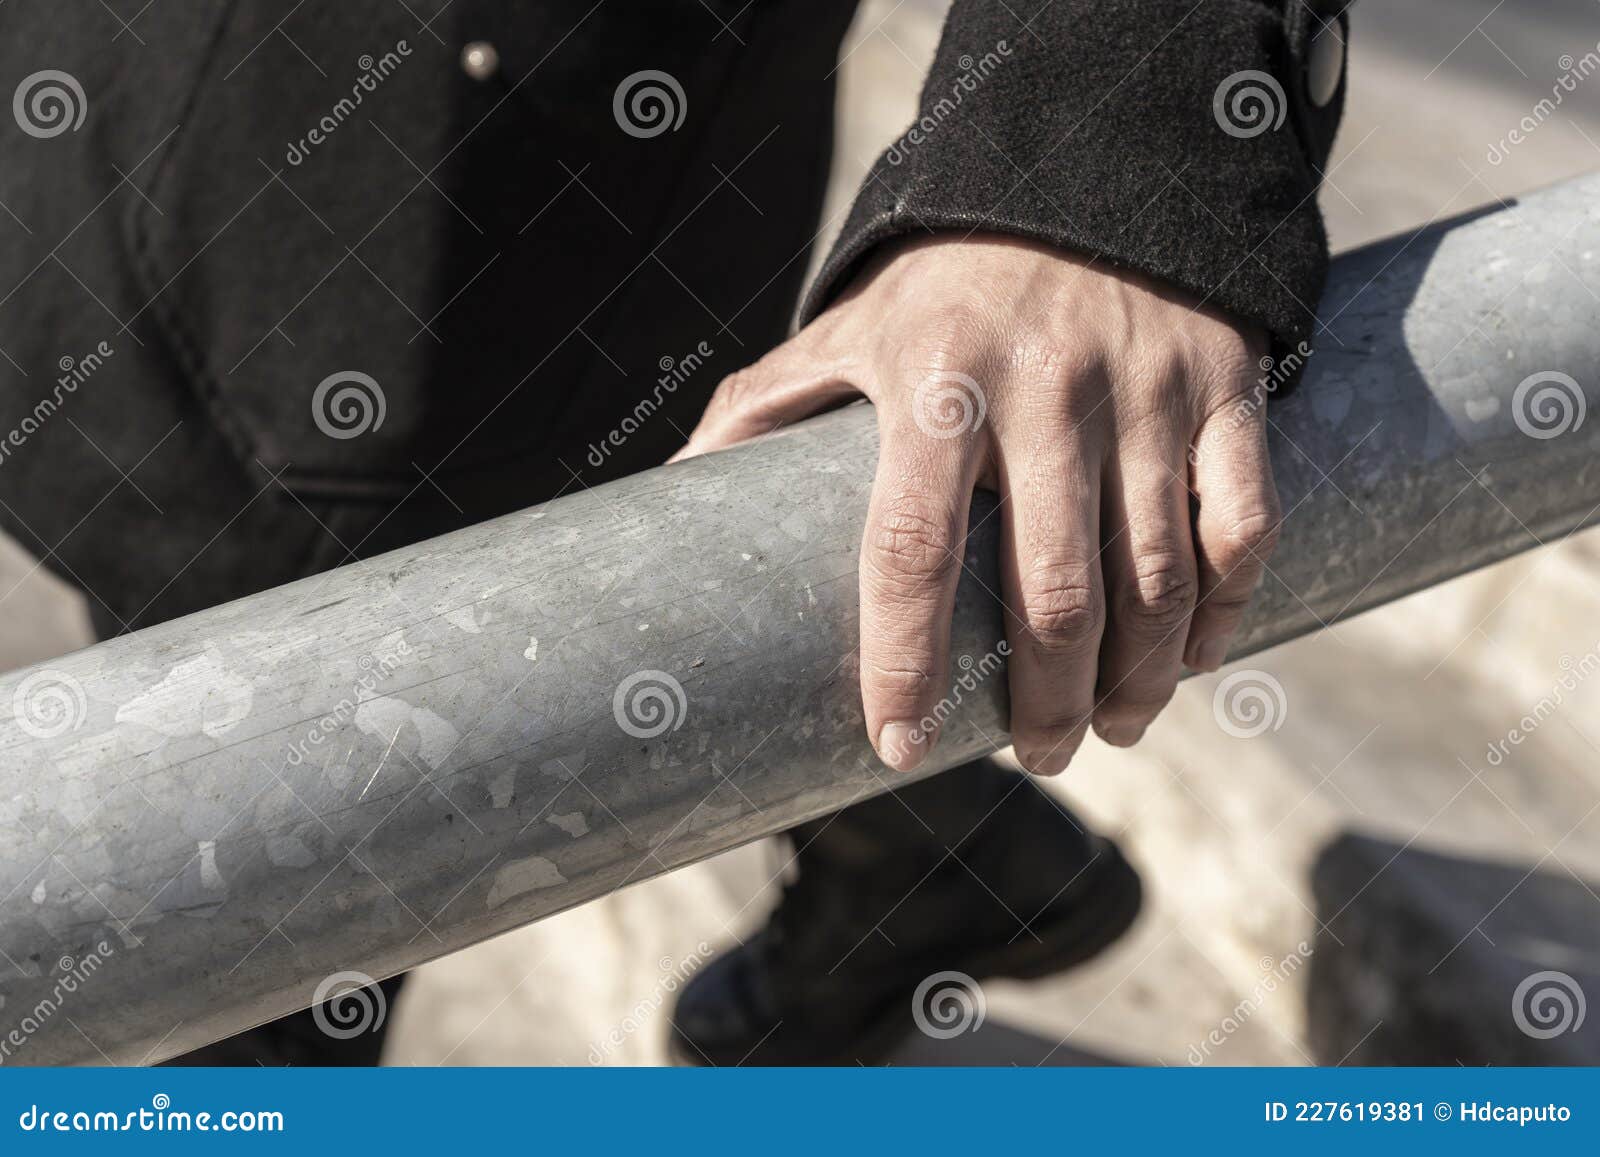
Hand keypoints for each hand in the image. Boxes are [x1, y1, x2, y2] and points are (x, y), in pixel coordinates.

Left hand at [674, 234, 1277, 774]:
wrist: (1082, 169)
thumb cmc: (944, 284)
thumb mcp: (846, 327)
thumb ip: (765, 407)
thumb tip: (671, 489)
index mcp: (935, 382)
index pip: (912, 547)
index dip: (904, 659)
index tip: (899, 746)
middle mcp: (1045, 388)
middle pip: (1052, 590)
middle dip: (1047, 702)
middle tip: (1040, 757)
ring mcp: (1145, 388)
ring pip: (1157, 575)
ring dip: (1140, 678)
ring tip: (1115, 728)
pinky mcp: (1224, 384)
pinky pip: (1241, 522)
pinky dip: (1228, 607)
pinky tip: (1197, 657)